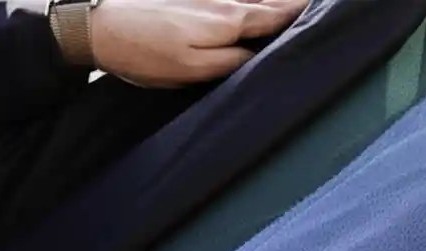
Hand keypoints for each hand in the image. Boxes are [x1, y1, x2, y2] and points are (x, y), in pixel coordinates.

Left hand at [90, 0, 309, 87]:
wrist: (98, 25)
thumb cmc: (144, 53)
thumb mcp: (191, 70)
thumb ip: (230, 62)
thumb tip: (259, 57)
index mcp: (229, 21)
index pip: (277, 17)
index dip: (302, 15)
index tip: (327, 10)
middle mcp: (223, 2)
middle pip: (270, 2)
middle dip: (296, 3)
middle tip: (320, 4)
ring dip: (276, 1)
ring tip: (299, 4)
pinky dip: (252, 0)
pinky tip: (256, 4)